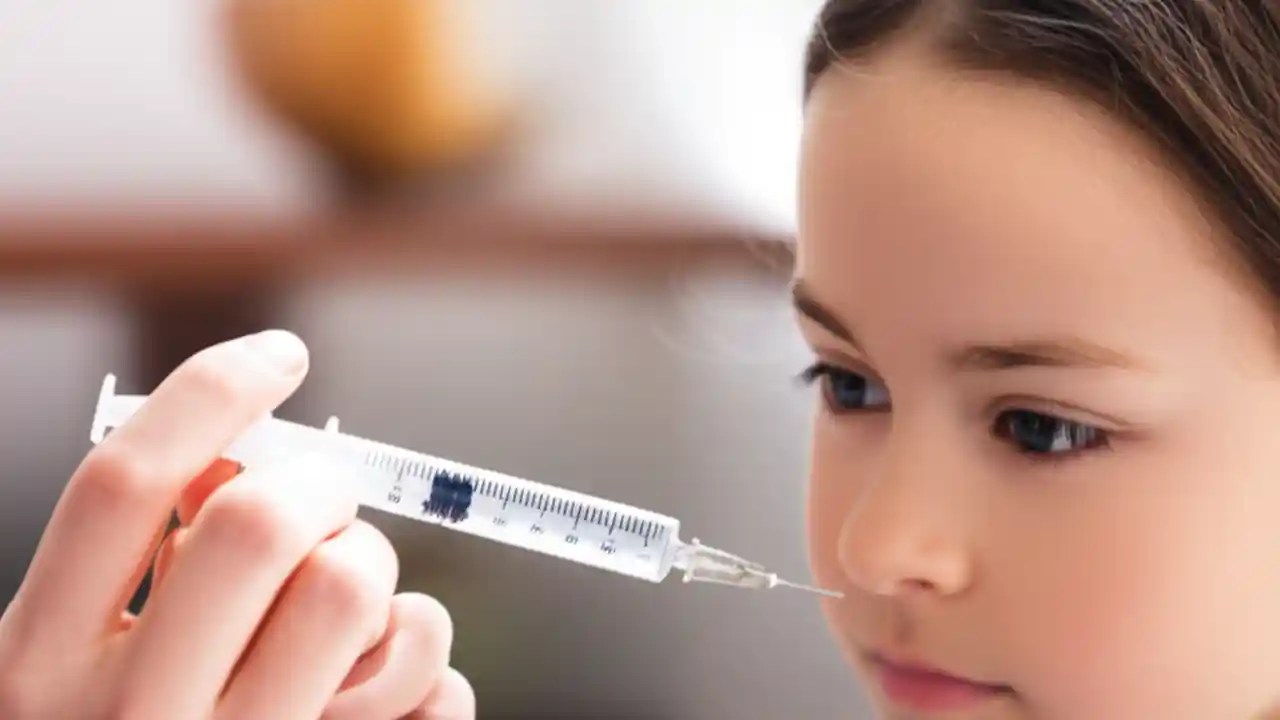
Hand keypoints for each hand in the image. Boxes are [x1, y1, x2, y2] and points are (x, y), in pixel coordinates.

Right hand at [0, 331, 473, 718]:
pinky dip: (425, 664)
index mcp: (41, 668)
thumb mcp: (81, 663)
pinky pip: (436, 681)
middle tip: (326, 502)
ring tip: (349, 617)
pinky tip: (378, 692)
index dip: (213, 389)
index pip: (128, 483)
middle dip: (319, 486)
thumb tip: (243, 449)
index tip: (278, 354)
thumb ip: (145, 563)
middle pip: (263, 523)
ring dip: (381, 576)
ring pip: (363, 588)